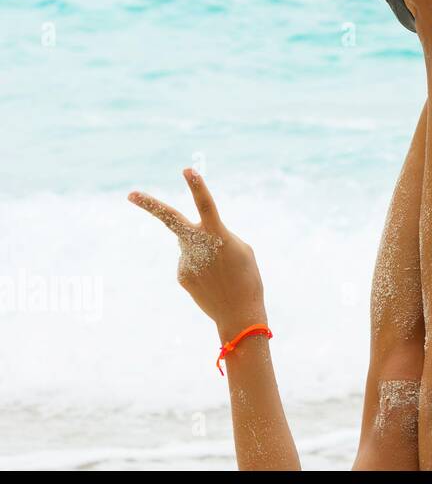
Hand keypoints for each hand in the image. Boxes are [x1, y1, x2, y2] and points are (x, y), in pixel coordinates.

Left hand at [129, 169, 266, 339]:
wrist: (239, 314)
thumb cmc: (248, 278)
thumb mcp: (241, 249)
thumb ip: (216, 236)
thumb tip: (191, 238)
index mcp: (218, 236)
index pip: (206, 205)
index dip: (197, 187)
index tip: (187, 170)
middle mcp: (197, 247)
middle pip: (171, 220)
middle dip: (150, 205)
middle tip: (130, 194)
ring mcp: (185, 262)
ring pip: (190, 245)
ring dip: (204, 252)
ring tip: (221, 273)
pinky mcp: (181, 275)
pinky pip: (189, 261)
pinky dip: (202, 266)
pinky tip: (212, 281)